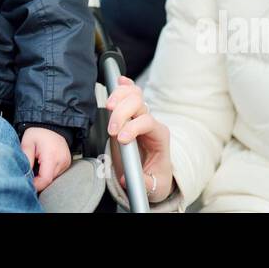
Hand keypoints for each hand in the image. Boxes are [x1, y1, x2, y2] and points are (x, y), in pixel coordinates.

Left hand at [21, 127, 71, 193]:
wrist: (52, 124)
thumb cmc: (38, 133)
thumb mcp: (27, 142)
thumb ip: (26, 158)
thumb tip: (25, 175)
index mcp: (52, 155)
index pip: (45, 179)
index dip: (35, 184)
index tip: (26, 182)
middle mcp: (62, 160)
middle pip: (49, 181)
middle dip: (38, 180)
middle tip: (29, 172)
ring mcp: (66, 163)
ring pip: (53, 178)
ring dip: (43, 176)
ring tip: (36, 165)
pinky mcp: (67, 164)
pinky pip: (56, 174)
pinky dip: (48, 172)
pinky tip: (43, 164)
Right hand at [106, 75, 173, 202]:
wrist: (155, 173)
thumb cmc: (156, 177)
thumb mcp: (155, 186)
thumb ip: (144, 184)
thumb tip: (127, 179)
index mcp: (159, 137)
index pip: (148, 122)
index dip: (133, 127)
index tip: (121, 139)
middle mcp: (150, 122)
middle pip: (138, 104)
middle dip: (122, 113)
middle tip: (111, 129)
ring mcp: (140, 115)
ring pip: (133, 94)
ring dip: (119, 96)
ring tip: (109, 106)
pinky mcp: (130, 114)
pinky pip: (129, 92)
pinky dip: (123, 85)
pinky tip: (119, 81)